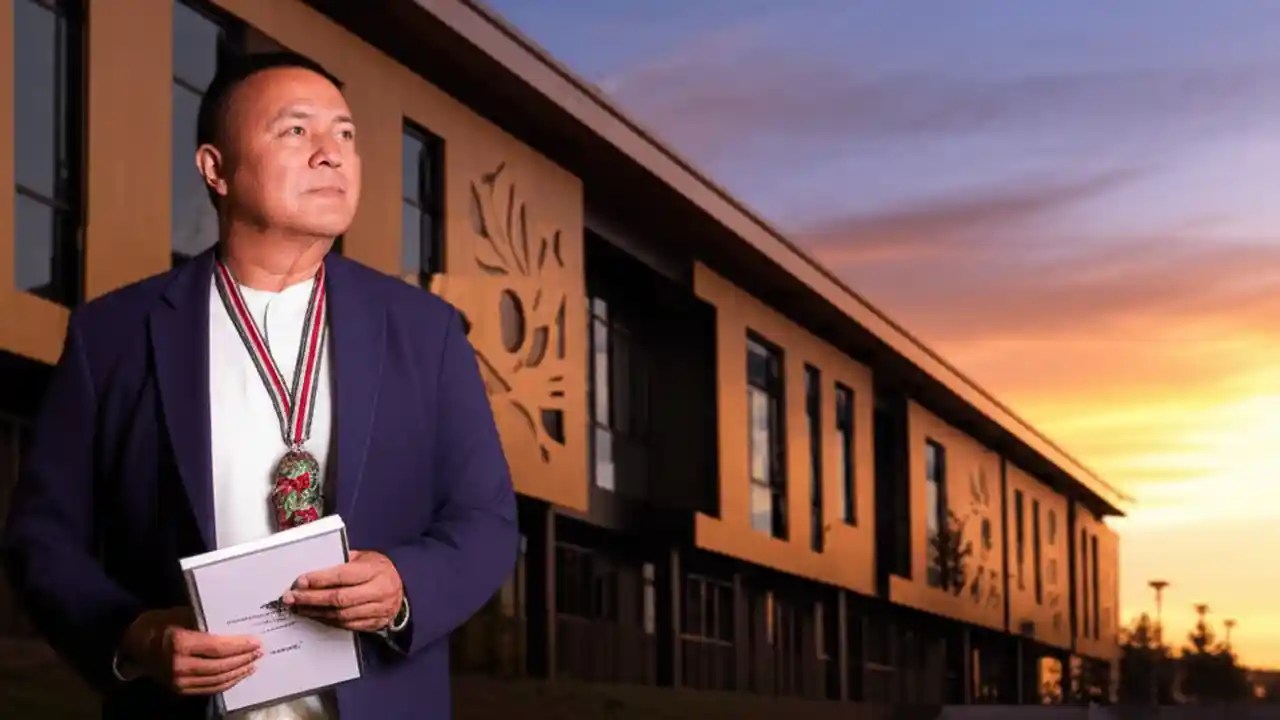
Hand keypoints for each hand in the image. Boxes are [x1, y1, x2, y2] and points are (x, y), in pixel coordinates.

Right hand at [119, 607, 260, 694]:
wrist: (136, 645)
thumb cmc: (161, 623)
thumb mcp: (180, 613)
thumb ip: (205, 619)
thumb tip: (235, 620)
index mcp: (178, 643)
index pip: (217, 647)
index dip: (239, 646)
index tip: (256, 641)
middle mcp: (178, 665)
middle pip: (220, 666)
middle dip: (243, 659)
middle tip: (259, 651)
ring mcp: (178, 681)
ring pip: (217, 680)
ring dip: (238, 672)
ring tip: (253, 663)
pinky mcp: (180, 690)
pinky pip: (209, 689)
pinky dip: (227, 683)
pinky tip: (238, 675)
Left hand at [284, 550, 403, 632]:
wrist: (403, 589)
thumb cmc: (379, 570)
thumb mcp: (366, 558)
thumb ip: (343, 560)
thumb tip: (315, 564)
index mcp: (375, 570)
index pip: (342, 576)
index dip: (319, 579)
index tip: (300, 581)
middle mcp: (378, 591)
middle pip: (339, 598)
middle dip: (311, 598)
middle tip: (292, 597)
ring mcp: (378, 610)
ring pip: (341, 615)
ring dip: (316, 612)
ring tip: (299, 607)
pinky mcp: (374, 624)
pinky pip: (346, 626)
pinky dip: (328, 621)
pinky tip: (315, 615)